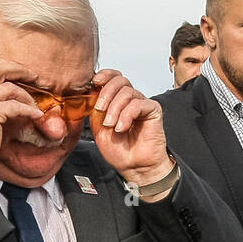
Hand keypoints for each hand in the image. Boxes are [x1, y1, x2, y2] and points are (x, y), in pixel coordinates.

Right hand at [0, 53, 43, 181]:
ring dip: (27, 97)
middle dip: (19, 69)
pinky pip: (16, 106)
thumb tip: (4, 96)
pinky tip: (36, 116)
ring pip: (10, 87)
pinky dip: (30, 111)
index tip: (18, 72)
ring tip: (35, 106)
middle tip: (34, 76)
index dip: (3, 66)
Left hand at [91, 69, 172, 195]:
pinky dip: (127, 115)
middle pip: (120, 80)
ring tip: (111, 125)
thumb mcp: (98, 127)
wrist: (134, 166)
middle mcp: (130, 100)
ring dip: (115, 108)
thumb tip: (89, 92)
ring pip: (127, 92)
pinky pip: (138, 104)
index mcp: (117, 100)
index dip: (104, 75)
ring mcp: (142, 104)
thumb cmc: (119, 150)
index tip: (95, 82)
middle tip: (100, 110)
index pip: (113, 77)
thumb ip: (95, 109)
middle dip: (106, 93)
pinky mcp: (153, 110)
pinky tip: (122, 128)